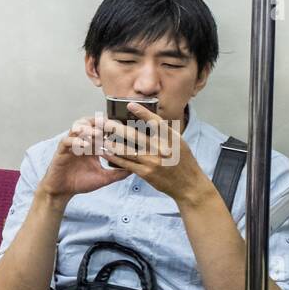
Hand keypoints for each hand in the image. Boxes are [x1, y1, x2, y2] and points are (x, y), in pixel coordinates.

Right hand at [37, 116, 130, 201]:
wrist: (62, 192)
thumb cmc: (81, 183)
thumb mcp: (104, 178)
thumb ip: (118, 173)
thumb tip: (135, 170)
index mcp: (92, 145)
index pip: (102, 130)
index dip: (110, 126)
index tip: (122, 127)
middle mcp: (81, 142)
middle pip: (89, 123)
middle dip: (99, 122)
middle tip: (109, 124)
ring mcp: (70, 145)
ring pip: (77, 128)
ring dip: (87, 128)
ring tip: (97, 133)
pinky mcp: (61, 151)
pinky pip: (67, 141)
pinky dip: (76, 141)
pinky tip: (85, 146)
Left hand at [93, 103, 208, 205]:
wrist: (188, 184)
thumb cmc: (183, 161)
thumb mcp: (179, 143)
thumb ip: (165, 134)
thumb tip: (150, 121)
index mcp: (171, 138)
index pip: (155, 122)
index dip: (142, 113)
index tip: (129, 105)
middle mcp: (161, 149)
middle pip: (135, 135)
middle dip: (117, 128)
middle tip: (104, 122)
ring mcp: (152, 161)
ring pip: (128, 150)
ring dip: (112, 143)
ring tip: (100, 137)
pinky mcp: (145, 173)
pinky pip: (126, 164)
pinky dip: (114, 158)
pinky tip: (105, 152)